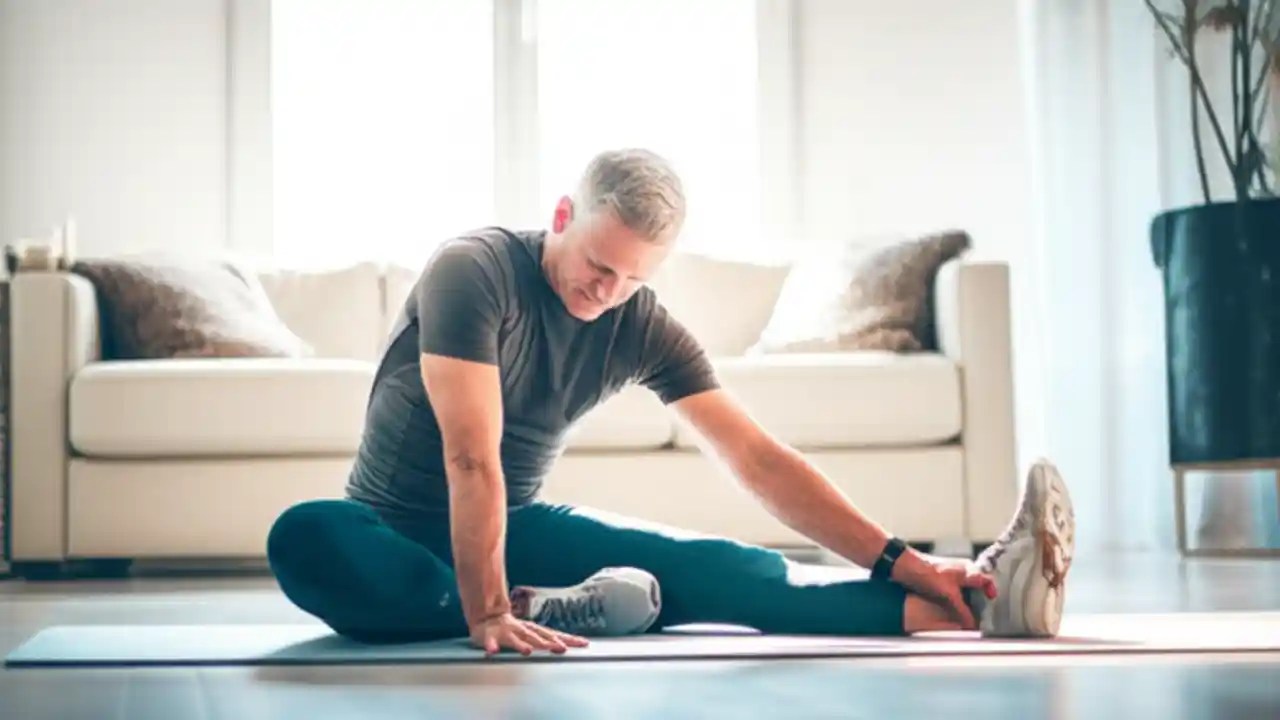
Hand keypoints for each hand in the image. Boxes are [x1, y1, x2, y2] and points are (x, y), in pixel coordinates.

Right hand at [469, 612, 589, 657]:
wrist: (487, 618)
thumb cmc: (513, 629)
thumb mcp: (532, 634)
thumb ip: (548, 640)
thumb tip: (567, 645)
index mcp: (534, 630)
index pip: (554, 635)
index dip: (569, 639)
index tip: (583, 643)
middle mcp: (522, 629)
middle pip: (538, 636)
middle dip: (549, 642)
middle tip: (561, 648)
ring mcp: (506, 632)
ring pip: (515, 638)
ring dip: (521, 644)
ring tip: (527, 651)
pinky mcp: (490, 636)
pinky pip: (490, 642)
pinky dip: (492, 646)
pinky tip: (493, 651)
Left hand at [892, 551, 996, 629]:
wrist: (904, 567)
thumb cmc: (927, 573)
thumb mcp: (949, 594)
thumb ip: (962, 610)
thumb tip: (972, 625)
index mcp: (968, 570)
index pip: (986, 580)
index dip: (991, 593)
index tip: (990, 605)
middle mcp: (962, 572)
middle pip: (976, 588)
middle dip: (978, 603)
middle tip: (979, 616)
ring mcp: (950, 576)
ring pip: (964, 592)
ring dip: (966, 604)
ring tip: (966, 617)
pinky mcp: (940, 582)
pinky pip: (953, 595)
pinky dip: (955, 603)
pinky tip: (952, 612)